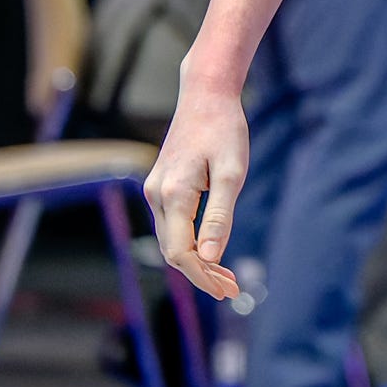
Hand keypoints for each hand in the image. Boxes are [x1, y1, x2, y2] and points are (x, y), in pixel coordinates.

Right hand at [144, 71, 249, 298]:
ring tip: (225, 275)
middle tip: (232, 288)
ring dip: (196, 261)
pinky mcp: (160, 186)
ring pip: (170, 240)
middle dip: (201, 274)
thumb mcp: (231, 173)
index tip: (228, 290)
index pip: (181, 252)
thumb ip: (219, 216)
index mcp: (174, 193)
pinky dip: (189, 242)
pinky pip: (171, 225)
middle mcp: (156, 194)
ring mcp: (154, 190)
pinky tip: (211, 250)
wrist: (205, 96)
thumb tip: (209, 257)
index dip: (204, 276)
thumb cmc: (224, 130)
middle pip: (173, 251)